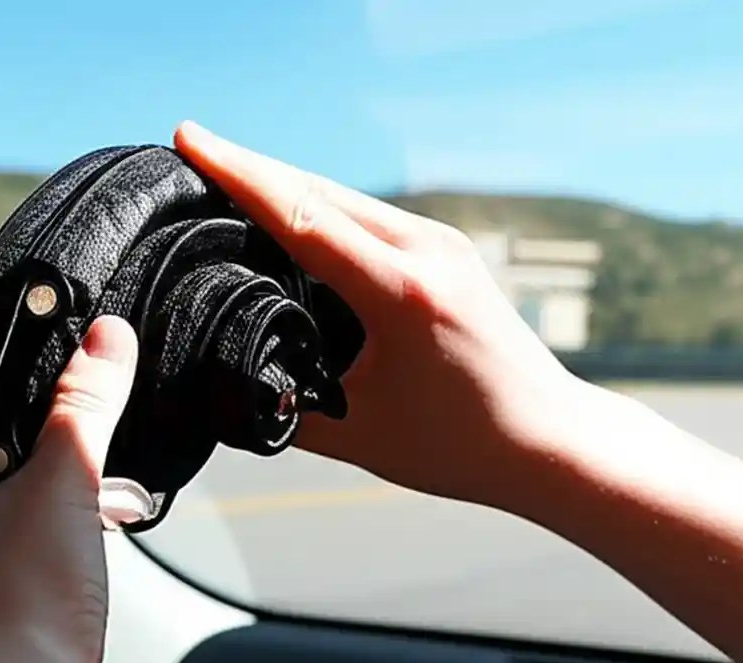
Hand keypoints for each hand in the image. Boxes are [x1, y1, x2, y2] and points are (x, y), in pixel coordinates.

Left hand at [0, 316, 137, 662]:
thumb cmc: (16, 603)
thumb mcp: (63, 479)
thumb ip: (84, 406)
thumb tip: (103, 341)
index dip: (29, 469)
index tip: (66, 474)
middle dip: (48, 529)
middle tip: (84, 531)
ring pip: (1, 586)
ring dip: (47, 580)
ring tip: (79, 584)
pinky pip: (11, 635)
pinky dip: (43, 628)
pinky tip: (68, 628)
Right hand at [175, 121, 584, 506]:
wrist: (552, 439)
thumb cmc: (463, 444)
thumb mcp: (360, 435)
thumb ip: (286, 408)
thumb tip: (224, 392)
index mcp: (403, 293)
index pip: (302, 217)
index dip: (239, 176)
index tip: (190, 137)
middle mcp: (426, 251)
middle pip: (318, 190)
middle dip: (249, 166)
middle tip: (191, 145)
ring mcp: (440, 244)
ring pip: (344, 196)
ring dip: (283, 183)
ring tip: (224, 174)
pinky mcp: (445, 251)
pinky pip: (367, 214)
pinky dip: (318, 206)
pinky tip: (288, 212)